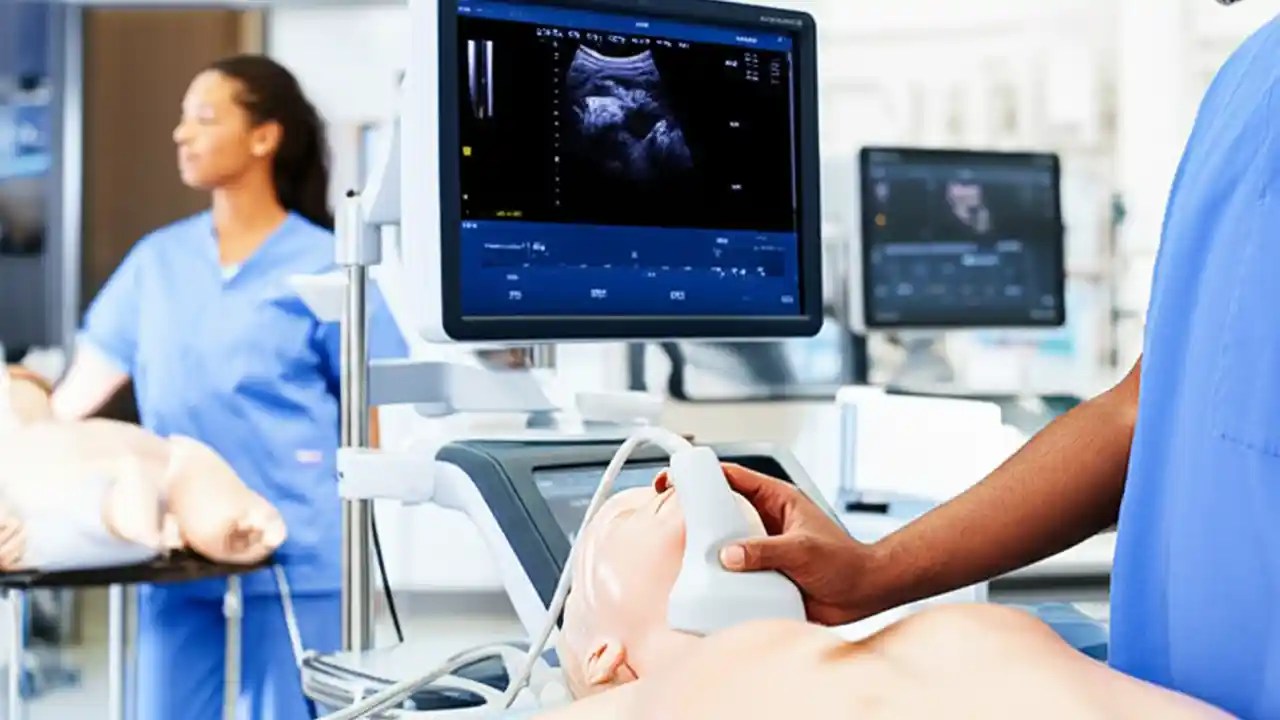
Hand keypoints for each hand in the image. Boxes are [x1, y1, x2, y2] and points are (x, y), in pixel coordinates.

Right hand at [660, 463, 879, 625]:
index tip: (677, 475)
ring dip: (707, 547)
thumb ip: (766, 551)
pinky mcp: (761, 573)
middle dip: (696, 509)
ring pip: (723, 540)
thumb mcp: (804, 550)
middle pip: (721, 507)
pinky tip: (708, 584)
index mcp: (777, 500)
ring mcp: (762, 546)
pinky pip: (733, 571)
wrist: (864, 595)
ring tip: (687, 554)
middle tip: (671, 513)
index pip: (733, 477)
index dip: (702, 472)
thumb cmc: (846, 563)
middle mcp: (765, 520)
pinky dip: (719, 575)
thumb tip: (729, 555)